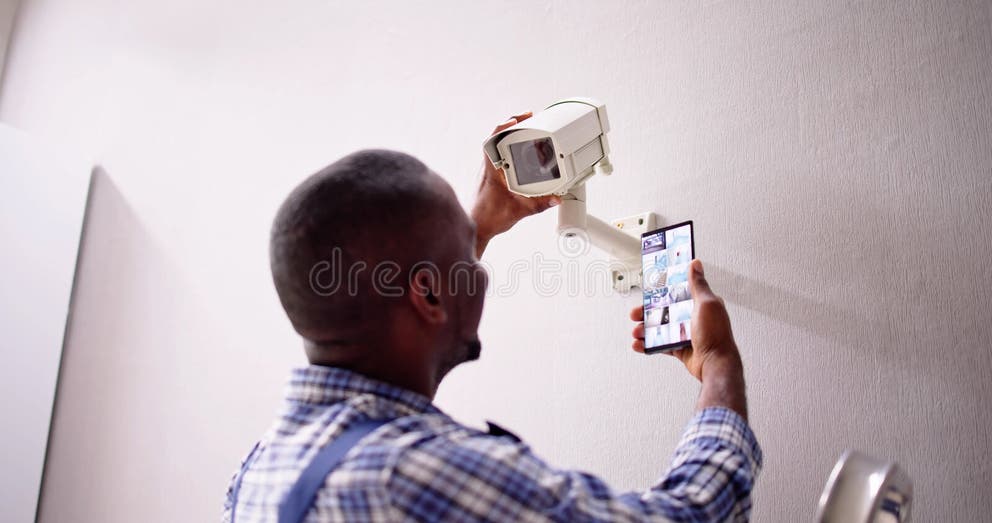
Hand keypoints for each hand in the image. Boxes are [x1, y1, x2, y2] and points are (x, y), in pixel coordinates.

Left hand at [471, 112, 560, 256]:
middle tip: (528, 118)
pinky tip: (519, 151)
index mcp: (491, 171)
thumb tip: (555, 199)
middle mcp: (487, 168)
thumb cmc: (488, 219)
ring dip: (509, 136)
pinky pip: (498, 156)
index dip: (503, 127)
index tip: (516, 120)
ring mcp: (487, 172)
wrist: (476, 228)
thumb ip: (540, 205)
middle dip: (512, 125)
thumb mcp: (519, 211)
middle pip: (495, 138)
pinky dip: (508, 149)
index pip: (492, 141)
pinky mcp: (489, 177)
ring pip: (496, 146)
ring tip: (526, 130)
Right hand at [630, 259, 740, 380]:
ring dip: (646, 329)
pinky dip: (649, 345)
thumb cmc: (716, 335)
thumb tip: (696, 264)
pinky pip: (661, 344)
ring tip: (637, 331)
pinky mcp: (681, 348)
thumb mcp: (706, 303)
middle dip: (648, 312)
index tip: (650, 290)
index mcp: (700, 304)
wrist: (715, 365)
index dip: (662, 291)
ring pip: (660, 328)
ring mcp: (686, 334)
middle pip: (664, 311)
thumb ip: (698, 284)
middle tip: (636, 313)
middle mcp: (693, 318)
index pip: (677, 292)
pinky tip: (641, 344)